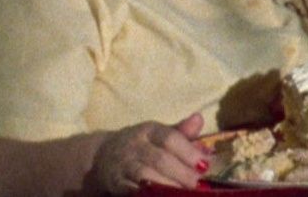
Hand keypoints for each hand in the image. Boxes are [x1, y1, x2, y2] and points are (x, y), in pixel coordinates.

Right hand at [91, 113, 211, 193]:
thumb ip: (182, 132)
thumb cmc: (142, 145)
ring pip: (145, 176)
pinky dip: (148, 194)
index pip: (169, 138)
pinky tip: (163, 196)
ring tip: (185, 193)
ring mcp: (124, 166)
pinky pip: (133, 190)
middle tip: (199, 184)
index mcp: (149, 131)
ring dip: (168, 186)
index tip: (205, 165)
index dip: (188, 152)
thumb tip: (199, 119)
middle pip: (160, 160)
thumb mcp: (159, 134)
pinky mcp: (116, 184)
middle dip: (182, 173)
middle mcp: (135, 146)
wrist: (102, 156)